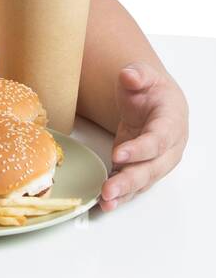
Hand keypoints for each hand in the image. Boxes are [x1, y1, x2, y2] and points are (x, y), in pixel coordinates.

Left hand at [99, 62, 187, 210]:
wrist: (156, 101)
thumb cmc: (151, 88)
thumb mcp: (143, 74)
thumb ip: (137, 74)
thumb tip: (129, 76)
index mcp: (171, 122)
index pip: (158, 140)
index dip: (140, 149)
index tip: (117, 154)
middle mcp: (169, 147)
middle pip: (152, 168)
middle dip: (130, 180)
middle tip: (109, 189)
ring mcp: (157, 161)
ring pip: (143, 180)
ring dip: (125, 192)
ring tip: (106, 201)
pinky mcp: (143, 167)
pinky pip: (134, 184)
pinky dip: (121, 194)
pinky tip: (106, 203)